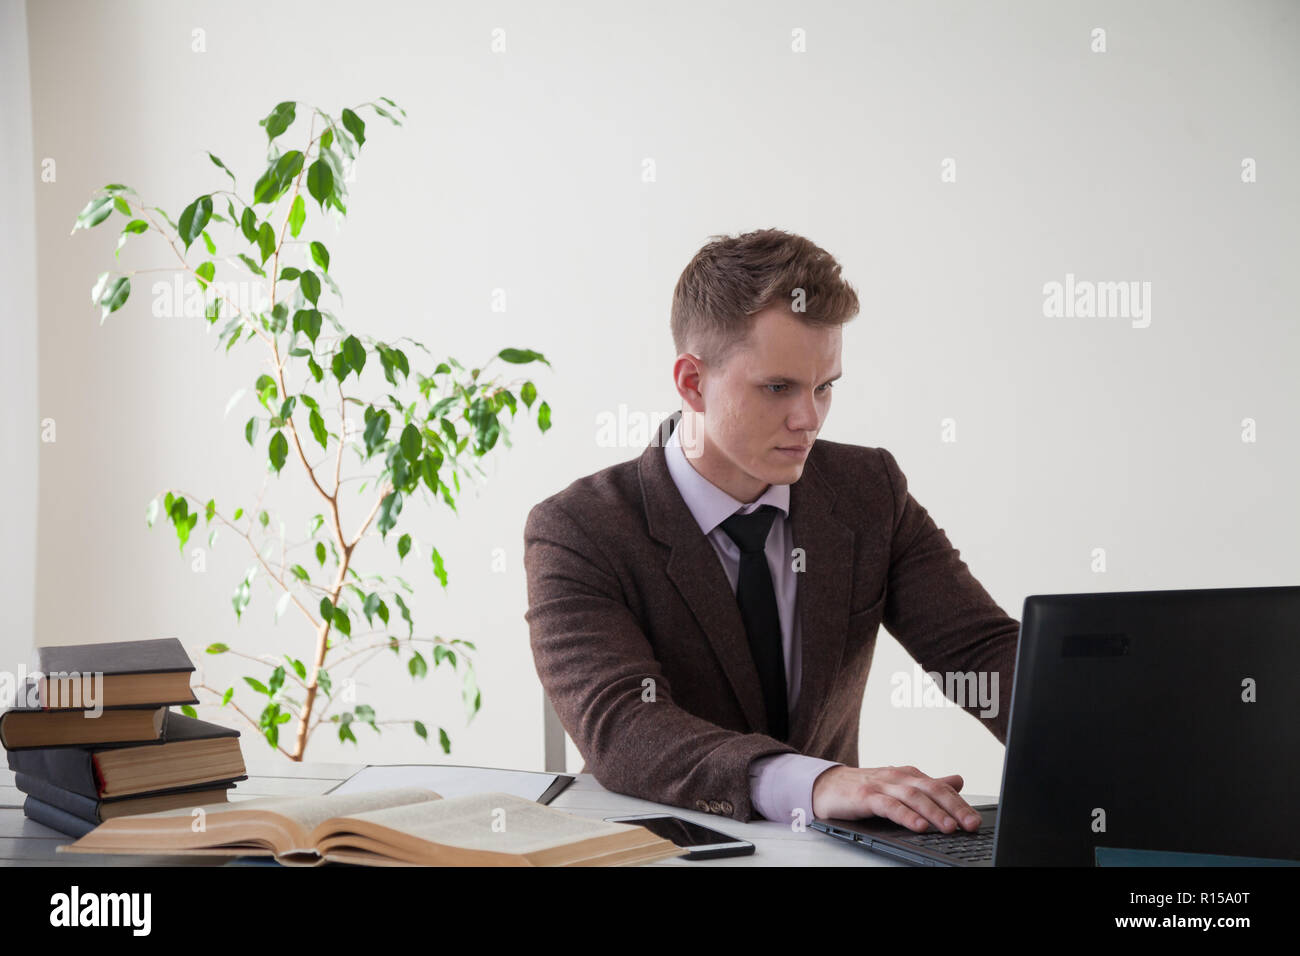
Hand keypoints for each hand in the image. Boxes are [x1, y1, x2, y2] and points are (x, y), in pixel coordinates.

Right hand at [811, 765, 981, 832]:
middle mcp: (898, 777)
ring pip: (913, 797)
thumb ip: (929, 785)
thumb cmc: (865, 788)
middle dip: (954, 808)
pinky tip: (918, 826)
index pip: (940, 788)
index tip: (976, 821)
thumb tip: (958, 782)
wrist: (827, 786)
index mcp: (910, 774)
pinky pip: (889, 806)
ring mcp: (882, 785)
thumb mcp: (900, 785)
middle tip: (971, 825)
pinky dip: (905, 816)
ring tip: (949, 828)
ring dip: (933, 812)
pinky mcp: (865, 796)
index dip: (960, 804)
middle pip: (931, 790)